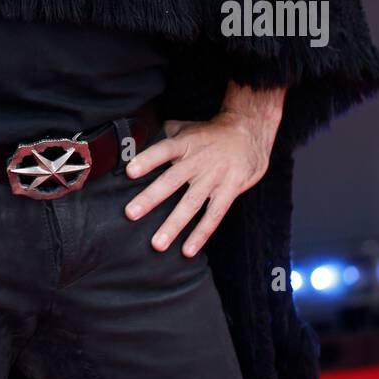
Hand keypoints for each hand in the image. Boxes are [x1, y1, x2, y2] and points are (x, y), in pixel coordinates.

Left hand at [123, 109, 274, 257]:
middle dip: (151, 198)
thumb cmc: (211, 133)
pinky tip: (188, 250)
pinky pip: (214, 215)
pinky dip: (201, 234)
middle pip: (172, 180)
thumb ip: (165, 133)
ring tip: (158, 244)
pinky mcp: (229, 191)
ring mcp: (214, 178)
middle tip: (131, 213)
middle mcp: (198, 161)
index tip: (130, 171)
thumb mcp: (188, 127)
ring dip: (174, 224)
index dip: (147, 159)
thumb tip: (139, 137)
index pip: (164, 150)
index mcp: (185, 143)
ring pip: (191, 203)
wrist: (249, 133)